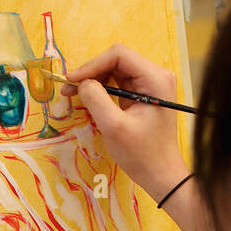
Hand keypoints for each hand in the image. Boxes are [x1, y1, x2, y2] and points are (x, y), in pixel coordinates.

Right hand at [63, 44, 189, 203]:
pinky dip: (101, 89)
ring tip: (74, 94)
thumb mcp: (114, 128)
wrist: (160, 174)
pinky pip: (118, 82)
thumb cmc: (142, 154)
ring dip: (94, 80)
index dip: (92, 64)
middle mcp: (156, 76)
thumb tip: (81, 82)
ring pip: (115, 70)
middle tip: (69, 89)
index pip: (119, 55)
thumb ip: (96, 100)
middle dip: (91, 72)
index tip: (72, 81)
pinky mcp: (143, 94)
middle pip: (116, 60)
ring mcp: (150, 84)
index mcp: (155, 79)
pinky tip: (88, 99)